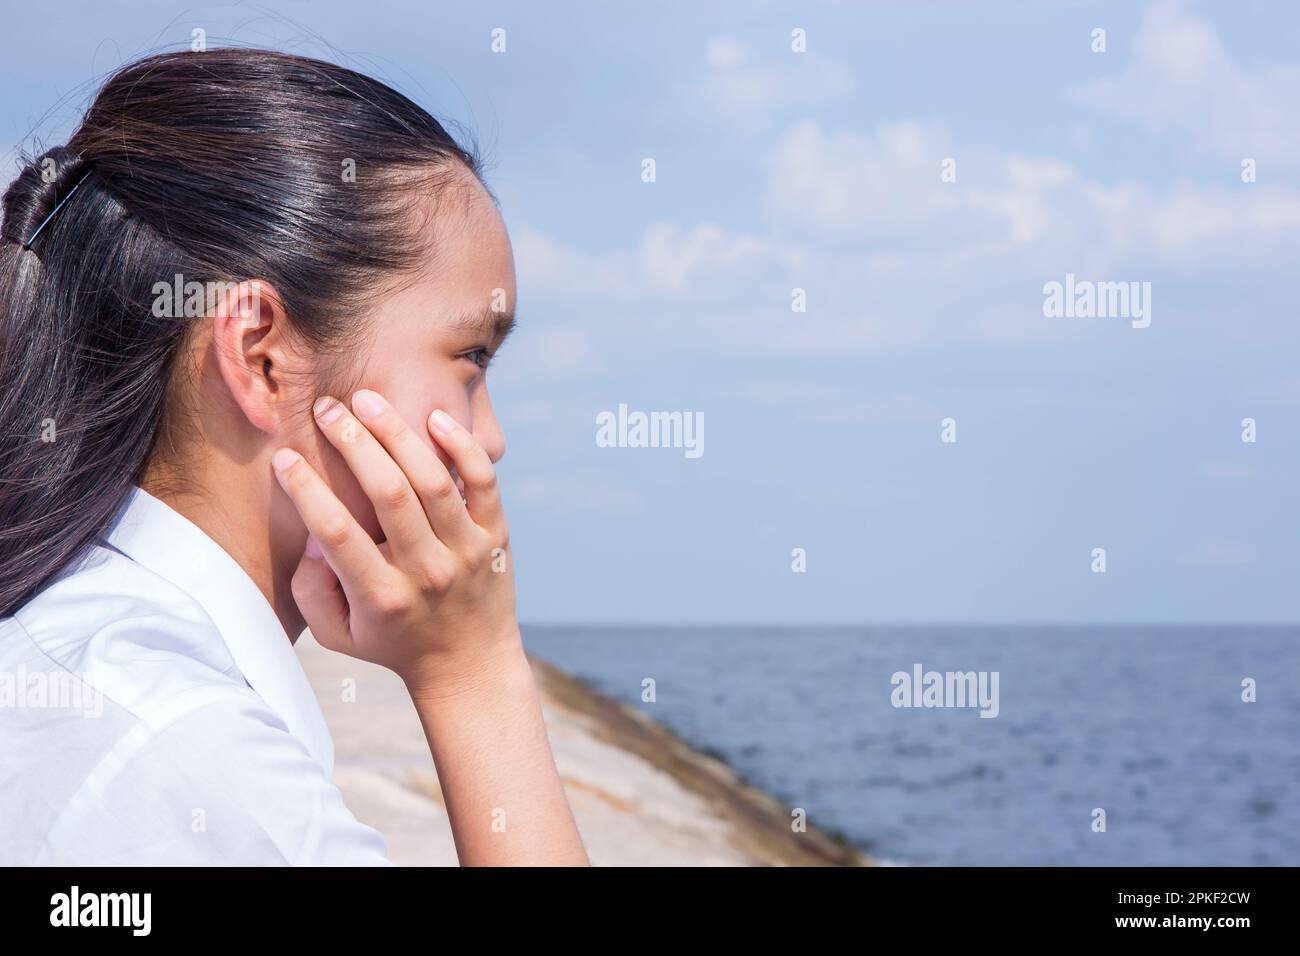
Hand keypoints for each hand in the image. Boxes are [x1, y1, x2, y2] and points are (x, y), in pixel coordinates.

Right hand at [271, 389, 518, 697]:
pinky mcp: (496, 536)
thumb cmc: (392, 644)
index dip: (306, 490)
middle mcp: (426, 571)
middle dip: (351, 443)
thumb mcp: (337, 634)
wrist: (470, 666)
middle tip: (325, 408)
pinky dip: (462, 448)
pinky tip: (434, 419)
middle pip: (388, 494)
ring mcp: (466, 551)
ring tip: (366, 399)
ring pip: (432, 480)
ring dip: (397, 433)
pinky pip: (483, 483)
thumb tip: (311, 535)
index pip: (337, 532)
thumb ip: (311, 590)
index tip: (285, 457)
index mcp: (381, 597)